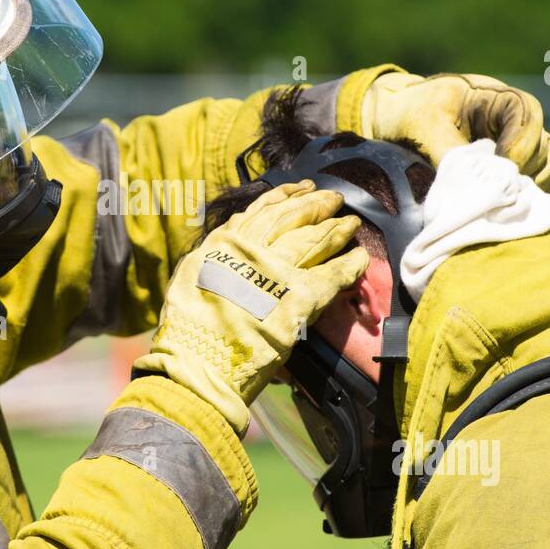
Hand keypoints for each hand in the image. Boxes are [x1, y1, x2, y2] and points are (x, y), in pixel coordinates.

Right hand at [135, 181, 367, 432]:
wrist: (198, 361)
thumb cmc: (188, 329)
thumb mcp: (191, 279)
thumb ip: (214, 259)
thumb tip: (228, 248)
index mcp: (225, 243)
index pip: (261, 210)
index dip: (285, 196)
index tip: (301, 187)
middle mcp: (252, 249)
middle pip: (292, 219)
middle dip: (316, 206)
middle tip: (334, 199)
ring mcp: (277, 271)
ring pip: (314, 240)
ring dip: (336, 229)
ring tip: (351, 222)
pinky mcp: (299, 297)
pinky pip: (332, 275)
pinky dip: (349, 266)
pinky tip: (361, 258)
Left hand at [361, 71, 549, 191]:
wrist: (394, 118)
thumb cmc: (410, 110)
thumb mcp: (424, 124)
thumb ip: (449, 149)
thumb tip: (471, 185)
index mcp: (496, 98)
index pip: (527, 114)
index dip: (521, 142)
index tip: (504, 165)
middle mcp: (511, 122)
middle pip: (542, 144)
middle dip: (528, 170)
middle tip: (504, 193)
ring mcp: (512, 146)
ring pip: (544, 165)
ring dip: (532, 188)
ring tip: (506, 206)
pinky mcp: (505, 170)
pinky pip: (530, 183)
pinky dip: (525, 199)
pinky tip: (507, 213)